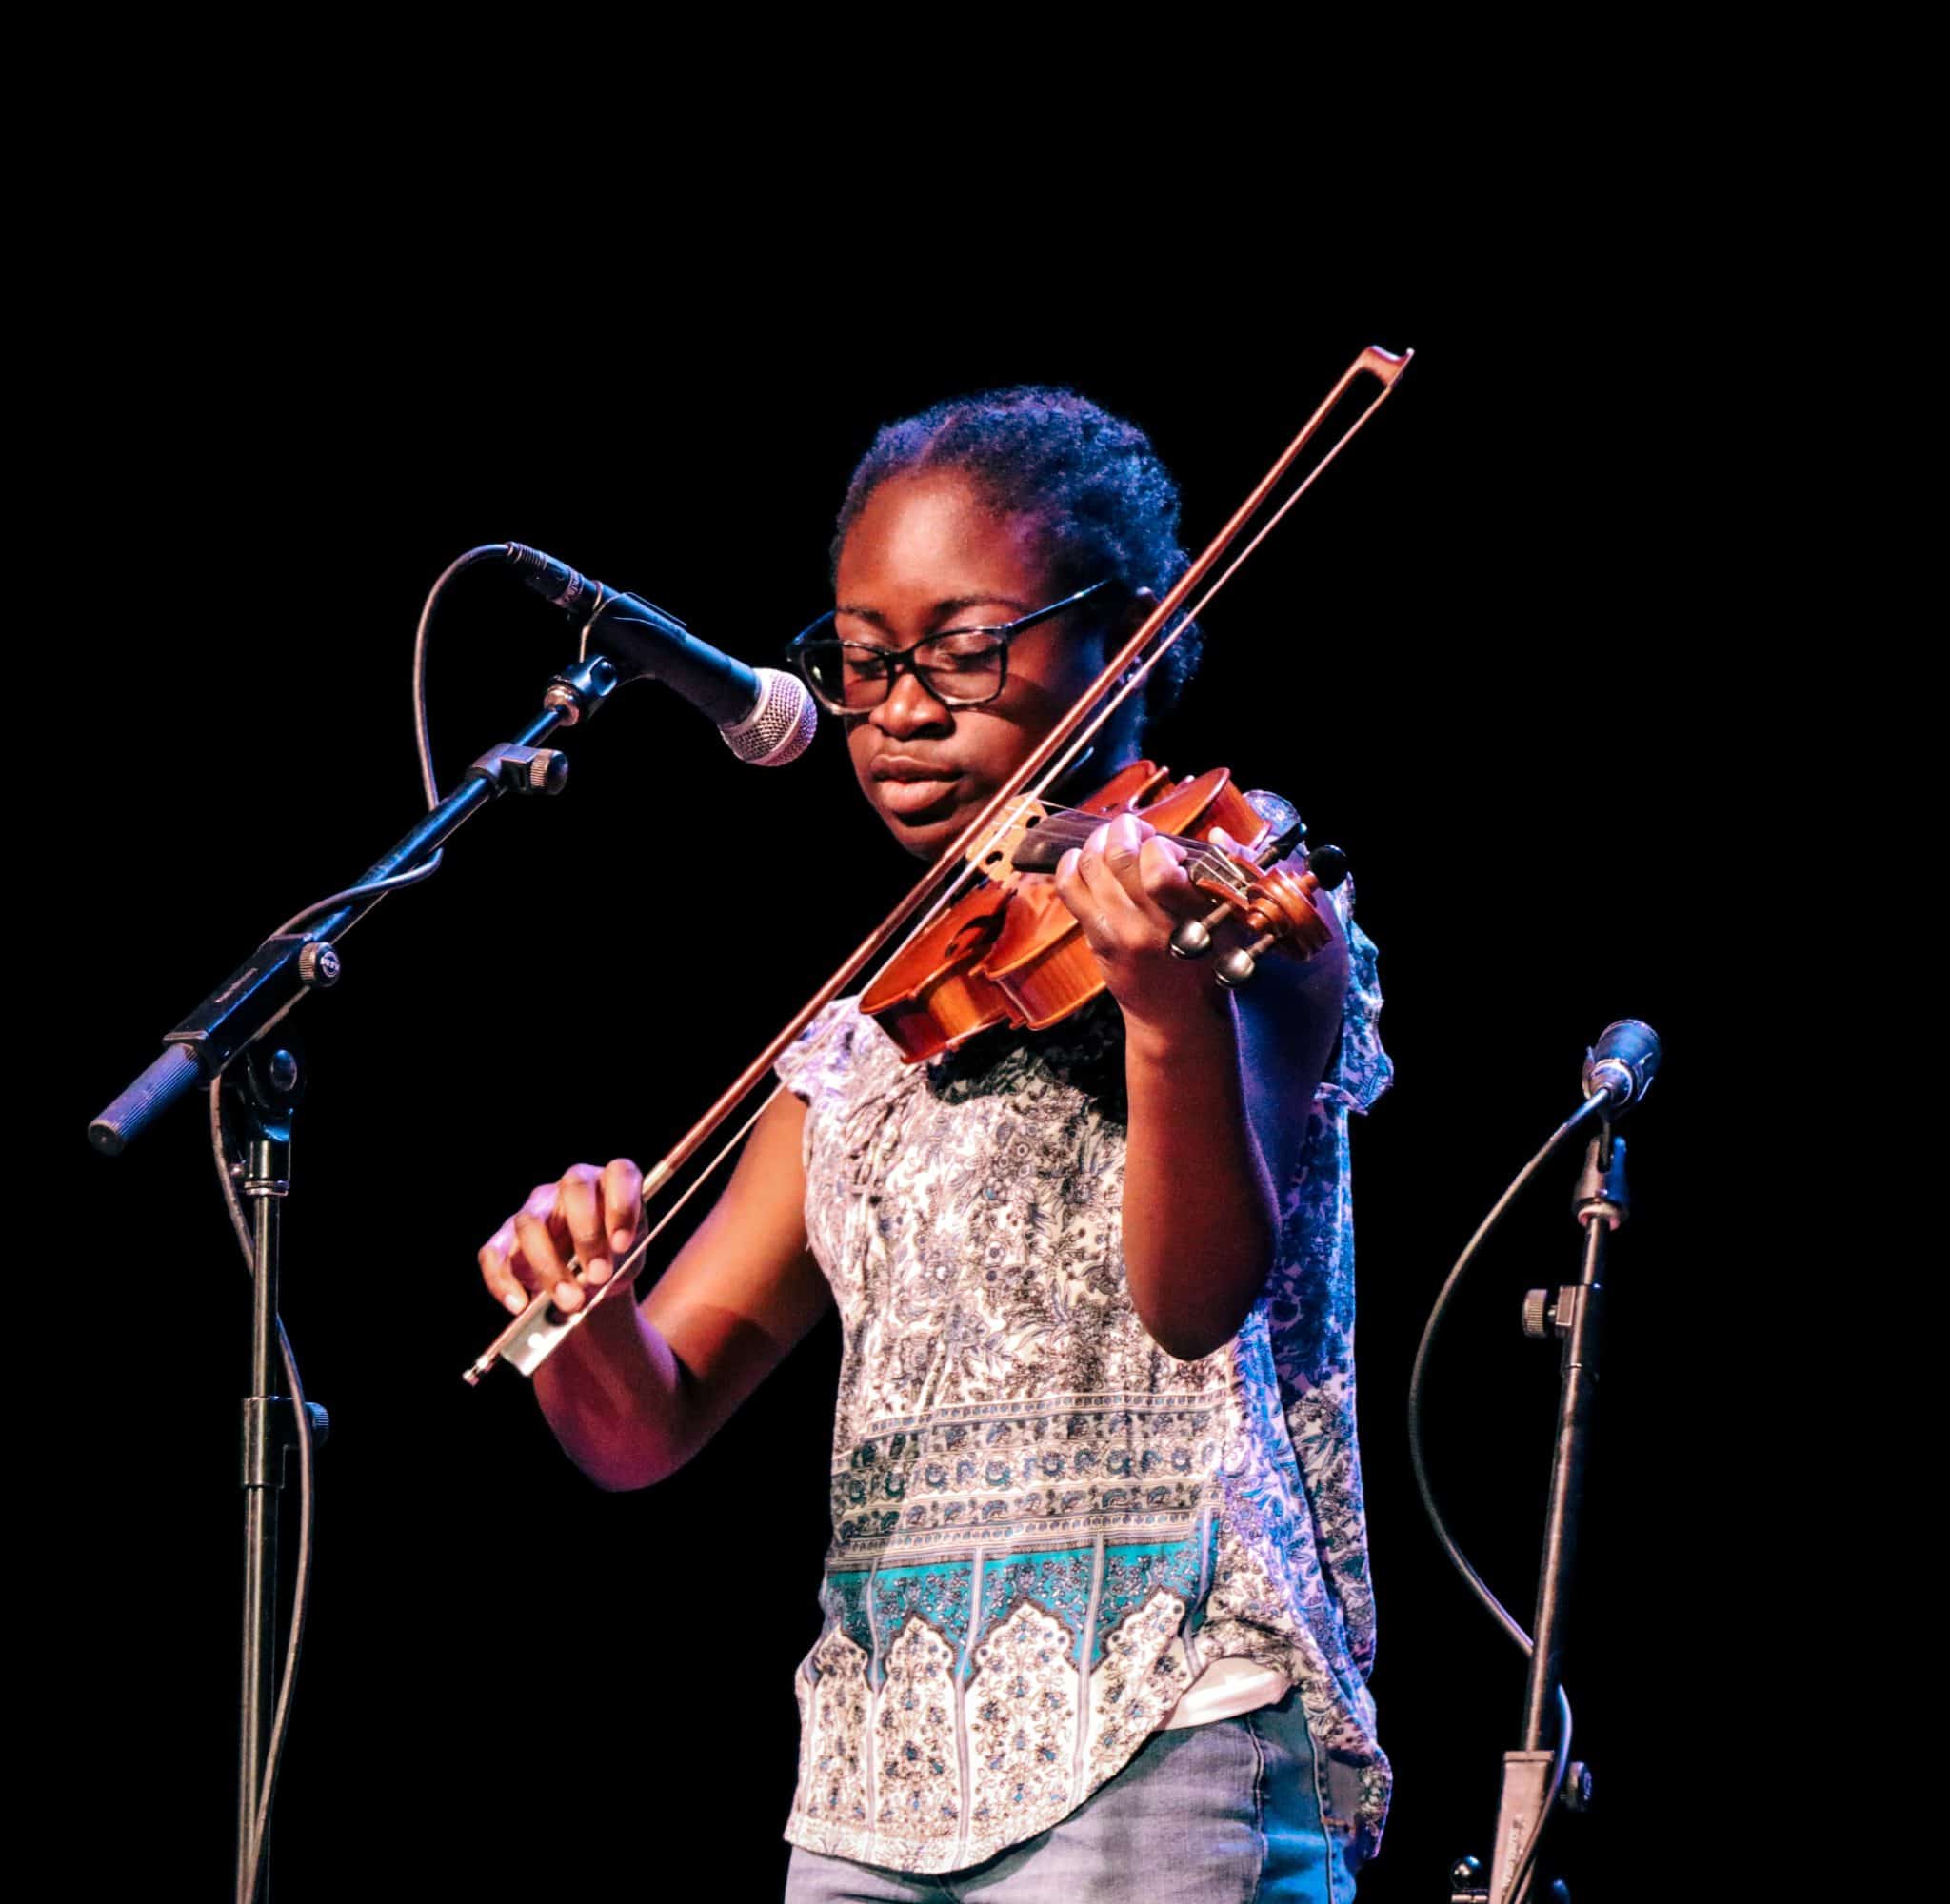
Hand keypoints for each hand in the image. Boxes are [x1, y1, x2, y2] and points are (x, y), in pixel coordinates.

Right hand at [478, 1159, 643, 1315]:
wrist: (593, 1279)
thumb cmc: (615, 1257)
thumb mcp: (628, 1259)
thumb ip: (618, 1261)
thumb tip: (592, 1280)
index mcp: (610, 1183)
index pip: (620, 1173)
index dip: (622, 1206)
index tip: (622, 1244)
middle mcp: (572, 1186)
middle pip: (574, 1189)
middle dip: (587, 1234)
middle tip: (599, 1276)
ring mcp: (537, 1207)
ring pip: (531, 1223)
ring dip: (549, 1266)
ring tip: (569, 1301)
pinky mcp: (506, 1237)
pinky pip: (494, 1252)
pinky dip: (503, 1280)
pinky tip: (519, 1303)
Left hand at [1053, 813, 1243, 1040]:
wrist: (1177, 1021)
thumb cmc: (1207, 970)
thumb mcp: (1229, 924)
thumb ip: (1221, 876)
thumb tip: (1214, 835)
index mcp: (1188, 915)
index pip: (1159, 862)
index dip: (1159, 843)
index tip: (1165, 846)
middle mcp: (1149, 922)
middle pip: (1119, 855)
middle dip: (1124, 829)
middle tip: (1132, 828)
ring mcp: (1117, 931)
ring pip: (1090, 866)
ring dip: (1097, 841)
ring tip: (1109, 839)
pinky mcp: (1097, 939)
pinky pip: (1070, 890)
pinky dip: (1069, 865)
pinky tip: (1079, 858)